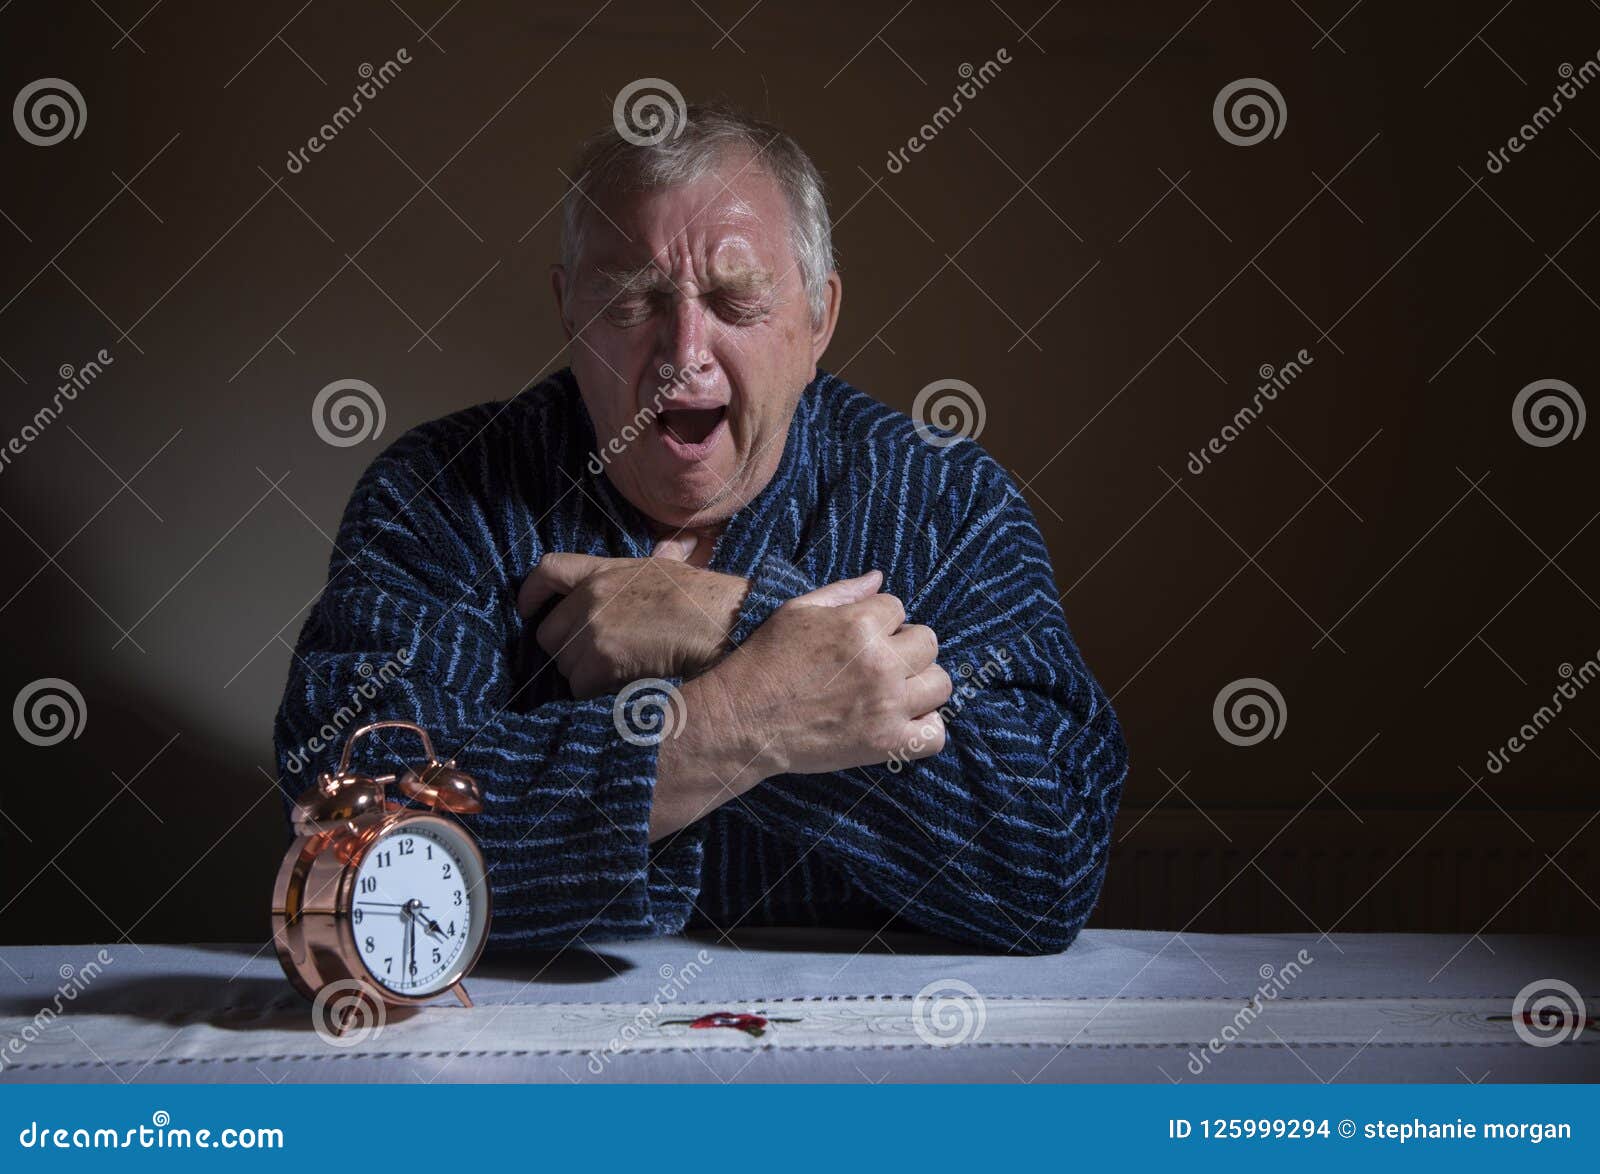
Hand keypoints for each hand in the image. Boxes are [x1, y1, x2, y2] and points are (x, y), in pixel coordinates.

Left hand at [517, 536, 748, 698]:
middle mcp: (588, 598)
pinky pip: (580, 686)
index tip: (526, 610)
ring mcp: (591, 630)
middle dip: (566, 650)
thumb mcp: (666, 565)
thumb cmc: (697, 595)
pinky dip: (596, 690)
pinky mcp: (600, 661)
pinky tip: (622, 681)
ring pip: (564, 665)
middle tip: (594, 657)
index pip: (548, 571)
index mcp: (601, 571)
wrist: (713, 619)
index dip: (530, 593)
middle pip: (548, 633)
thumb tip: (679, 545)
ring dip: (584, 673)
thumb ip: (651, 561)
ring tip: (617, 668)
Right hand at [685, 571, 952, 780]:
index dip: (881, 620)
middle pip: (928, 642)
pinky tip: (902, 720)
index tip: (861, 637)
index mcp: (859, 624)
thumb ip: (843, 592)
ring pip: (940, 683)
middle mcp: (880, 663)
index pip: (899, 607)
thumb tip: (879, 577)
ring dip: (921, 683)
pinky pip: (935, 734)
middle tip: (880, 662)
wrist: (742, 722)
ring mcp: (887, 706)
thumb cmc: (764, 661)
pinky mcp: (886, 743)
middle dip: (906, 647)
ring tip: (894, 689)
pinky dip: (924, 728)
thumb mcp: (796, 612)